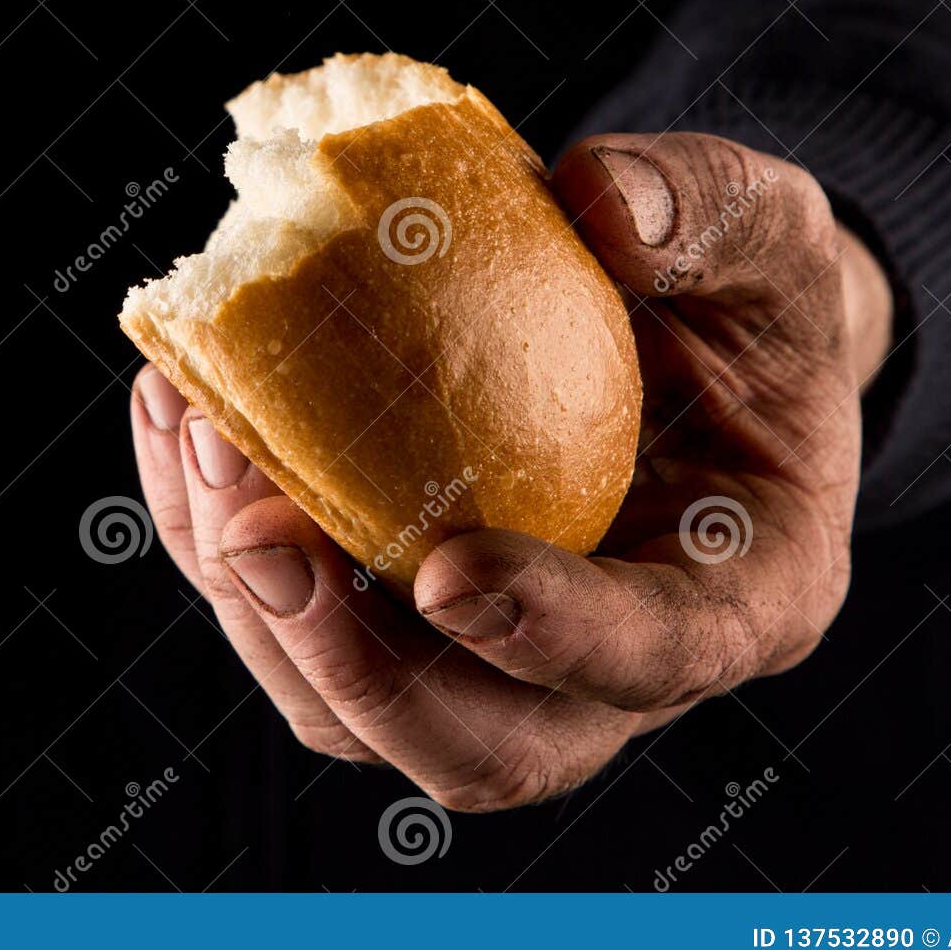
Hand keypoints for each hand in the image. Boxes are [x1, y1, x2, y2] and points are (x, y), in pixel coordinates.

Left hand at [129, 131, 892, 810]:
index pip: (653, 655)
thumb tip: (595, 201)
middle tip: (259, 529)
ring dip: (256, 606)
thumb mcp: (770, 228)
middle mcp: (610, 667)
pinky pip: (296, 623)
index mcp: (741, 595)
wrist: (688, 336)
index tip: (445, 570)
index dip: (549, 636)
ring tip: (198, 441)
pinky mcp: (398, 617)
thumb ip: (707, 207)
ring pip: (354, 710)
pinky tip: (180, 415)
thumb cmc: (746, 295)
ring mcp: (494, 658)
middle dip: (352, 662)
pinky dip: (216, 534)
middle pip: (479, 749)